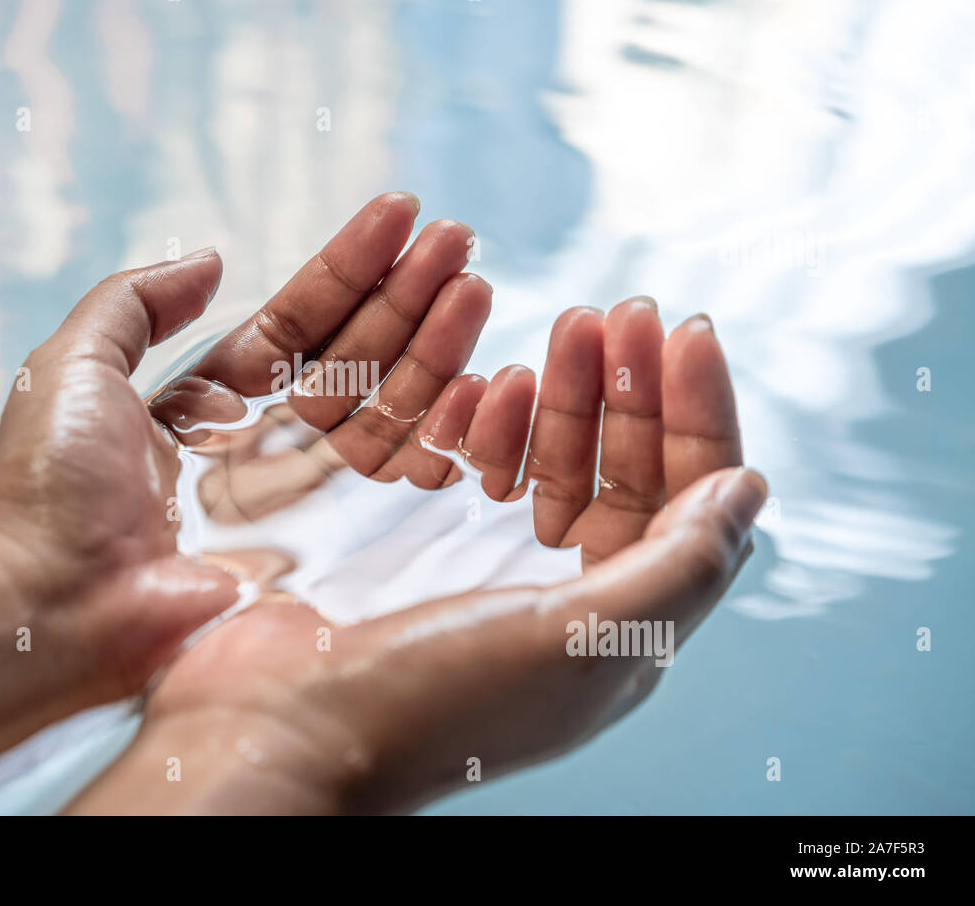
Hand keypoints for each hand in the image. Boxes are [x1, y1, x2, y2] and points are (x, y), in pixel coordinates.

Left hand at [0, 193, 490, 700]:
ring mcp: (302, 493)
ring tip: (473, 283)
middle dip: (407, 293)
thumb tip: (208, 256)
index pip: (300, 319)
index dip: (350, 267)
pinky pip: (397, 472)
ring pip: (385, 402)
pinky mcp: (329, 542)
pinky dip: (438, 423)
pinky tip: (475, 374)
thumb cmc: (54, 488)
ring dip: (433, 342)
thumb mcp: (74, 367)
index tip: (402, 213)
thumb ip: (135, 302)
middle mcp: (264, 441)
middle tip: (460, 238)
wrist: (57, 607)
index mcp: (212, 399)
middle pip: (354, 352)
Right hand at [66, 300, 764, 813]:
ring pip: (557, 459)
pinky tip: (494, 385)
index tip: (686, 331)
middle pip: (626, 468)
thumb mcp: (582, 640)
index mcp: (621, 626)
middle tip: (621, 309)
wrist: (284, 725)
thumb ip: (681, 564)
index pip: (689, 501)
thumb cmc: (433, 701)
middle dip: (631, 385)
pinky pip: (483, 465)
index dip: (698, 414)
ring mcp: (496, 568)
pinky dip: (494, 420)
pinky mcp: (429, 544)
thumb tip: (750, 489)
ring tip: (564, 324)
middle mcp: (568, 597)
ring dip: (568, 389)